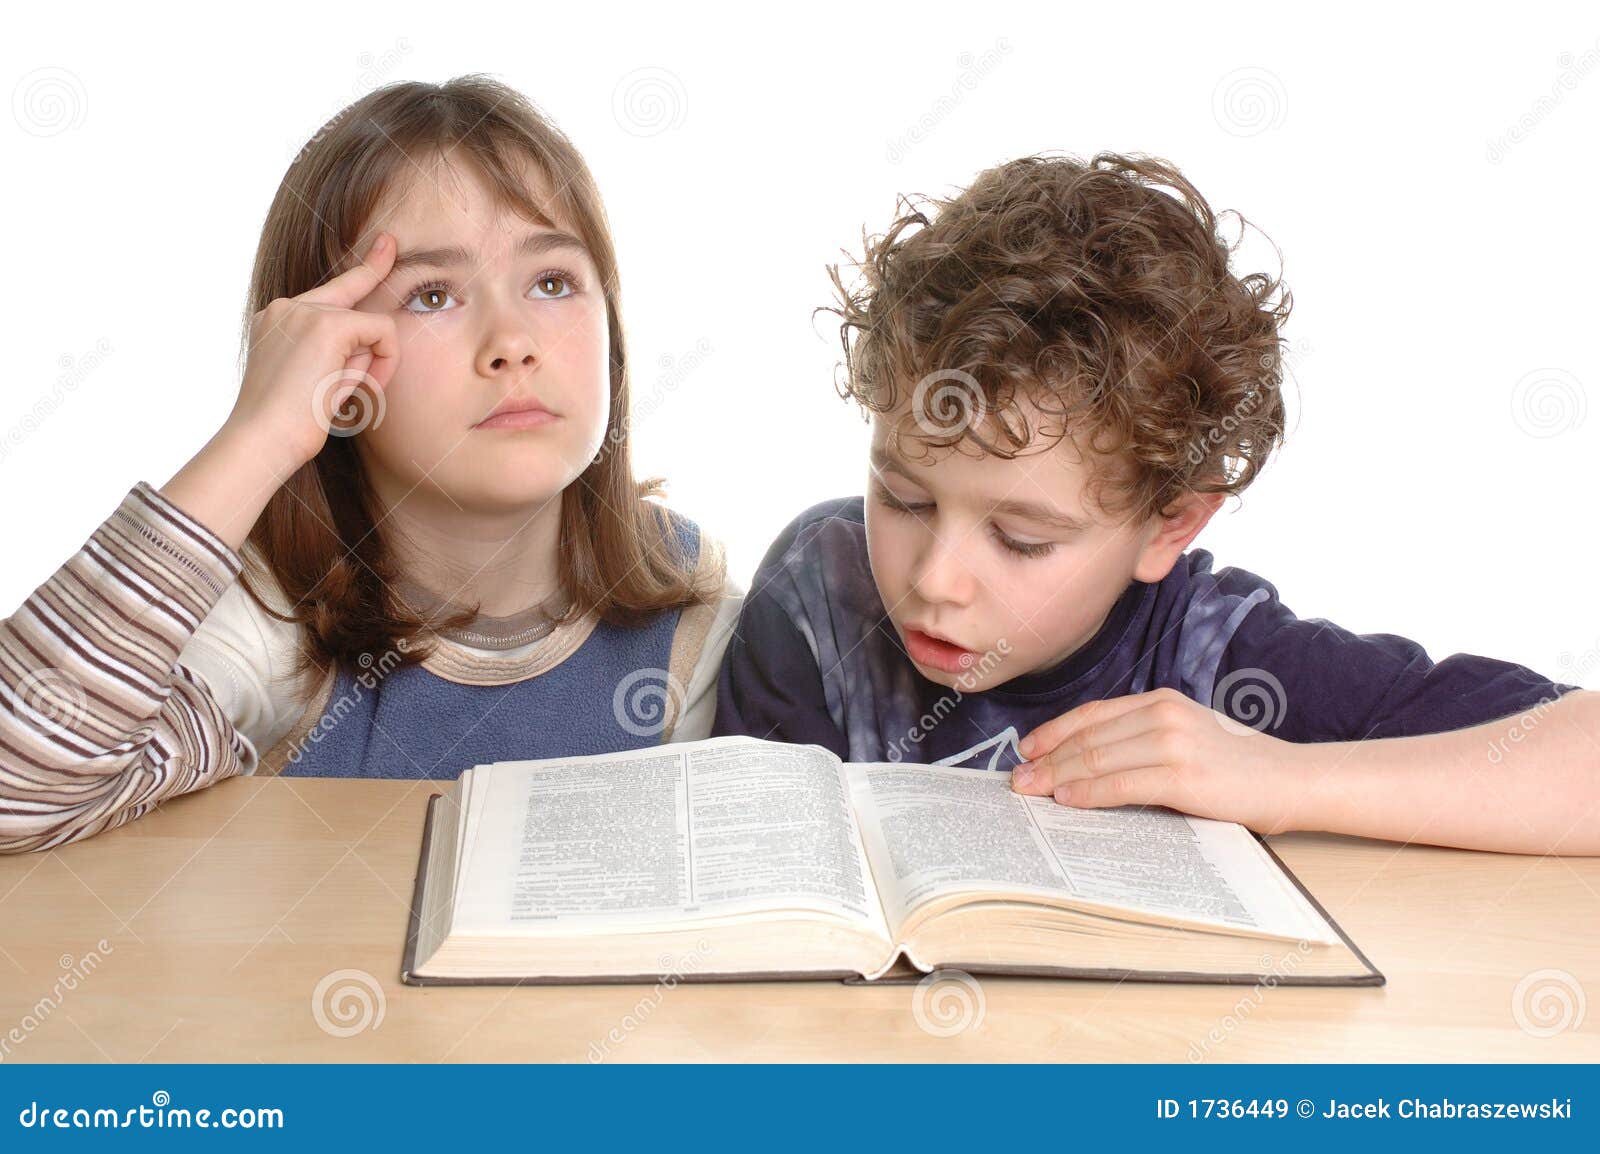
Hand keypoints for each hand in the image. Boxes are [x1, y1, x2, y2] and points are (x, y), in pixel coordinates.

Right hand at [222, 231, 400, 472]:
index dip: (365, 267)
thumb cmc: (286, 426)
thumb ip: (337, 354)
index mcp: (278, 320)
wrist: (261, 440)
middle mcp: (288, 308)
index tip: (387, 245)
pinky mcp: (326, 325)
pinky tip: (359, 387)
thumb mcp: (311, 381)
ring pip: (370, 324)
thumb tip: (374, 339)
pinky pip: (381, 332)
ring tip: (340, 395)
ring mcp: (304, 312)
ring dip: (370, 364)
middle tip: (391, 247)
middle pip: (354, 298)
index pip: (331, 290)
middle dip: (377, 321)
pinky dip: (383, 363)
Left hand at [1011, 687, 1308, 832]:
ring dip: (1057, 778)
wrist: (1292, 780)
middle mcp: (1163, 715)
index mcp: (1162, 701)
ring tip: (1031, 792)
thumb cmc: (1238, 766)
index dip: (1053, 733)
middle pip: (1088, 738)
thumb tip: (1087, 760)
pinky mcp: (1182, 776)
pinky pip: (1120, 785)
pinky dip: (1088, 793)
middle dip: (1046, 760)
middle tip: (1017, 779)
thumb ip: (1143, 738)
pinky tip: (1067, 801)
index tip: (1027, 751)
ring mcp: (1173, 743)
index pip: (1092, 714)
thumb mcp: (1188, 734)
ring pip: (1097, 760)